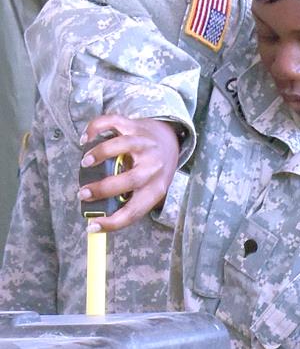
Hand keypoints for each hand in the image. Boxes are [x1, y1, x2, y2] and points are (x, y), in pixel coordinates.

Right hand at [77, 115, 178, 230]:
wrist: (168, 140)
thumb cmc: (153, 169)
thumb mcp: (149, 187)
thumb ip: (130, 197)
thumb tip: (99, 216)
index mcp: (157, 188)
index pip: (135, 211)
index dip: (113, 222)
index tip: (92, 226)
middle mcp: (154, 166)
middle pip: (130, 181)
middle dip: (102, 189)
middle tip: (83, 193)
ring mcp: (144, 144)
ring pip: (121, 147)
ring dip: (99, 154)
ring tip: (85, 163)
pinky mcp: (134, 125)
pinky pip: (112, 122)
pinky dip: (94, 128)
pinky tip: (84, 138)